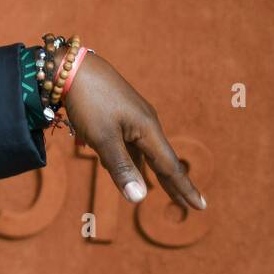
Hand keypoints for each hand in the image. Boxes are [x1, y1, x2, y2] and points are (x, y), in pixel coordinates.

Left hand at [55, 47, 205, 210]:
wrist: (72, 66)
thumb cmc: (89, 101)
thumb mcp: (103, 138)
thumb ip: (121, 167)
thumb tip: (139, 198)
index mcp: (147, 130)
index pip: (169, 167)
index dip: (184, 188)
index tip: (201, 207)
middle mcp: (145, 123)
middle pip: (161, 160)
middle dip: (173, 183)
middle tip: (189, 203)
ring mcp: (132, 117)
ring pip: (142, 151)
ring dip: (148, 171)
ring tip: (159, 189)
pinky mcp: (118, 112)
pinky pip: (127, 142)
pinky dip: (129, 157)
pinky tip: (118, 164)